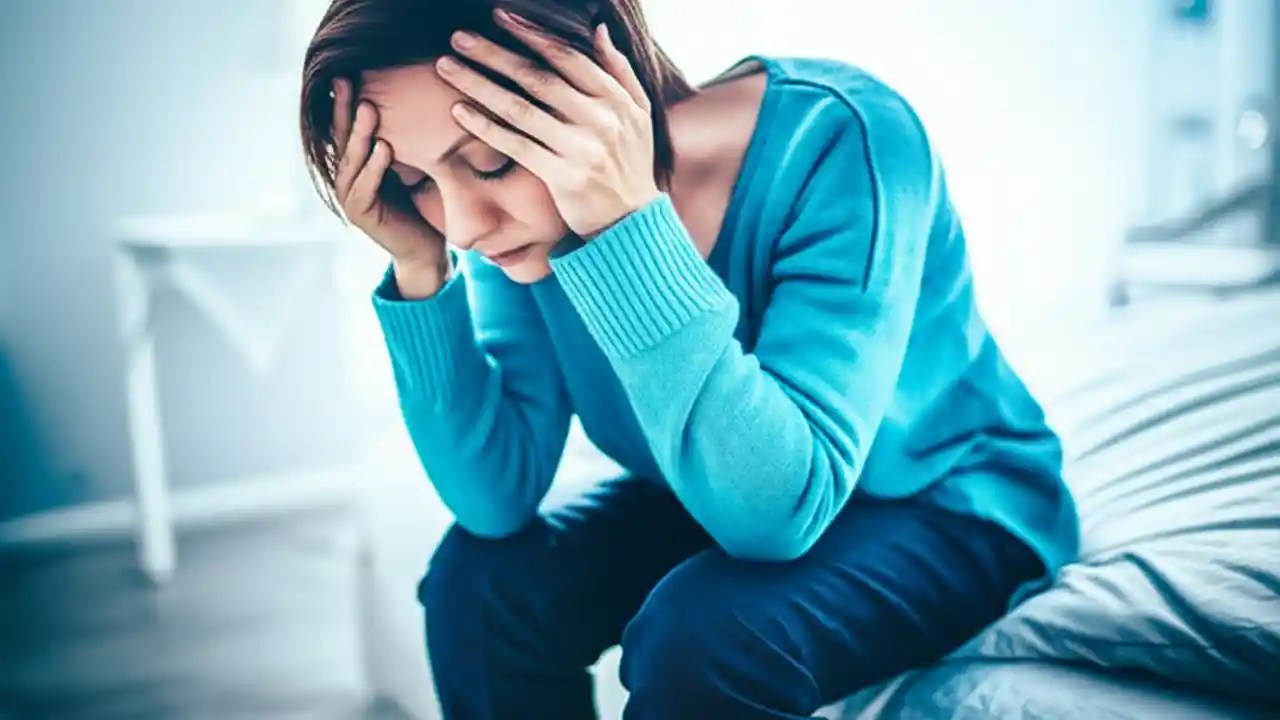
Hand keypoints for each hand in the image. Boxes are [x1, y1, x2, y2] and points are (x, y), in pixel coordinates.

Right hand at [331, 77, 448, 268]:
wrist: (426, 247)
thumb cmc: (420, 202)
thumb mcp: (411, 164)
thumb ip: (401, 140)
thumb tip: (410, 98)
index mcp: (355, 164)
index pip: (346, 127)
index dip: (343, 102)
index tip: (347, 72)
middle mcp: (346, 178)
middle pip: (341, 138)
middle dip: (342, 109)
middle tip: (345, 80)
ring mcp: (350, 197)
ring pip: (351, 161)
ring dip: (359, 134)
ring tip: (367, 108)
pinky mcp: (361, 215)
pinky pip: (365, 187)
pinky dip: (374, 167)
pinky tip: (384, 148)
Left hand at [436, 10, 661, 238]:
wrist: (632, 221)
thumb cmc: (630, 163)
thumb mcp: (638, 113)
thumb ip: (619, 70)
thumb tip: (599, 30)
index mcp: (617, 99)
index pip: (567, 57)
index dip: (530, 35)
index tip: (499, 17)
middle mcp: (601, 120)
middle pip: (537, 78)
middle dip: (494, 54)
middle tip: (459, 37)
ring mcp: (582, 150)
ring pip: (520, 109)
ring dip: (479, 84)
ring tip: (447, 67)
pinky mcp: (563, 178)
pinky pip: (517, 146)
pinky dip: (486, 127)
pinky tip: (460, 111)